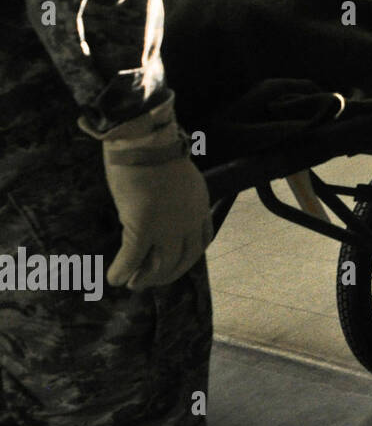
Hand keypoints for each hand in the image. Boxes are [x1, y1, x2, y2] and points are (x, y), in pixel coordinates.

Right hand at [80, 96, 211, 289]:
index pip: (202, 240)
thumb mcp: (180, 179)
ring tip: (133, 283)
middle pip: (183, 258)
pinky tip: (115, 278)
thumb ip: (178, 198)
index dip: (189, 257)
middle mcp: (189, 221)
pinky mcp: (144, 226)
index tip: (176, 264)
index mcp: (200, 206)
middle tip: (149, 281)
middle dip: (167, 274)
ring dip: (146, 278)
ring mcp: (168, 226)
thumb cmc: (156, 154)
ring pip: (161, 264)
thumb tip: (162, 210)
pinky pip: (133, 258)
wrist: (145, 142)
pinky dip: (123, 271)